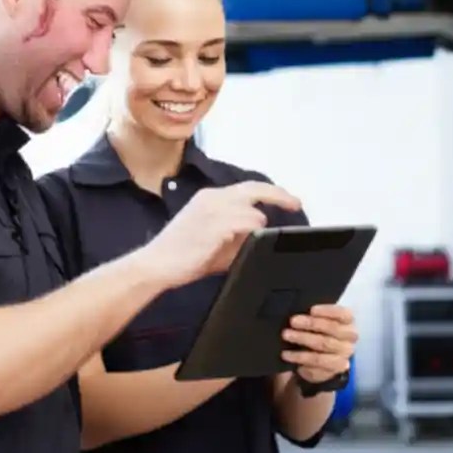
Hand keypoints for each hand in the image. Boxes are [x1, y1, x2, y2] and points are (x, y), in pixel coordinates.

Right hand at [137, 181, 300, 287]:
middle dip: (280, 196)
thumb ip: (237, 234)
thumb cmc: (181, 255)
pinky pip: (247, 225)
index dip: (272, 192)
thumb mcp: (214, 240)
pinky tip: (242, 247)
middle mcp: (213, 197)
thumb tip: (262, 236)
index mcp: (210, 197)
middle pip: (256, 189)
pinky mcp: (216, 225)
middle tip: (296, 204)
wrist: (156, 264)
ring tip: (246, 246)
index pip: (248, 188)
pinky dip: (250, 236)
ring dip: (257, 230)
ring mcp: (214, 210)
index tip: (289, 200)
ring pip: (254, 213)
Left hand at [281, 304, 357, 383]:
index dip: (327, 311)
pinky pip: (318, 365)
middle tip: (292, 322)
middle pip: (332, 329)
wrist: (322, 358)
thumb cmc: (318, 331)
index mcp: (348, 321)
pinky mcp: (335, 369)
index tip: (311, 310)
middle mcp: (350, 338)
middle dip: (310, 324)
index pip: (342, 314)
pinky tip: (289, 356)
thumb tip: (297, 312)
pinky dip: (301, 360)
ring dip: (303, 341)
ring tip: (286, 338)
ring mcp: (344, 355)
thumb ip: (312, 316)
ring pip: (324, 346)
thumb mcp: (317, 321)